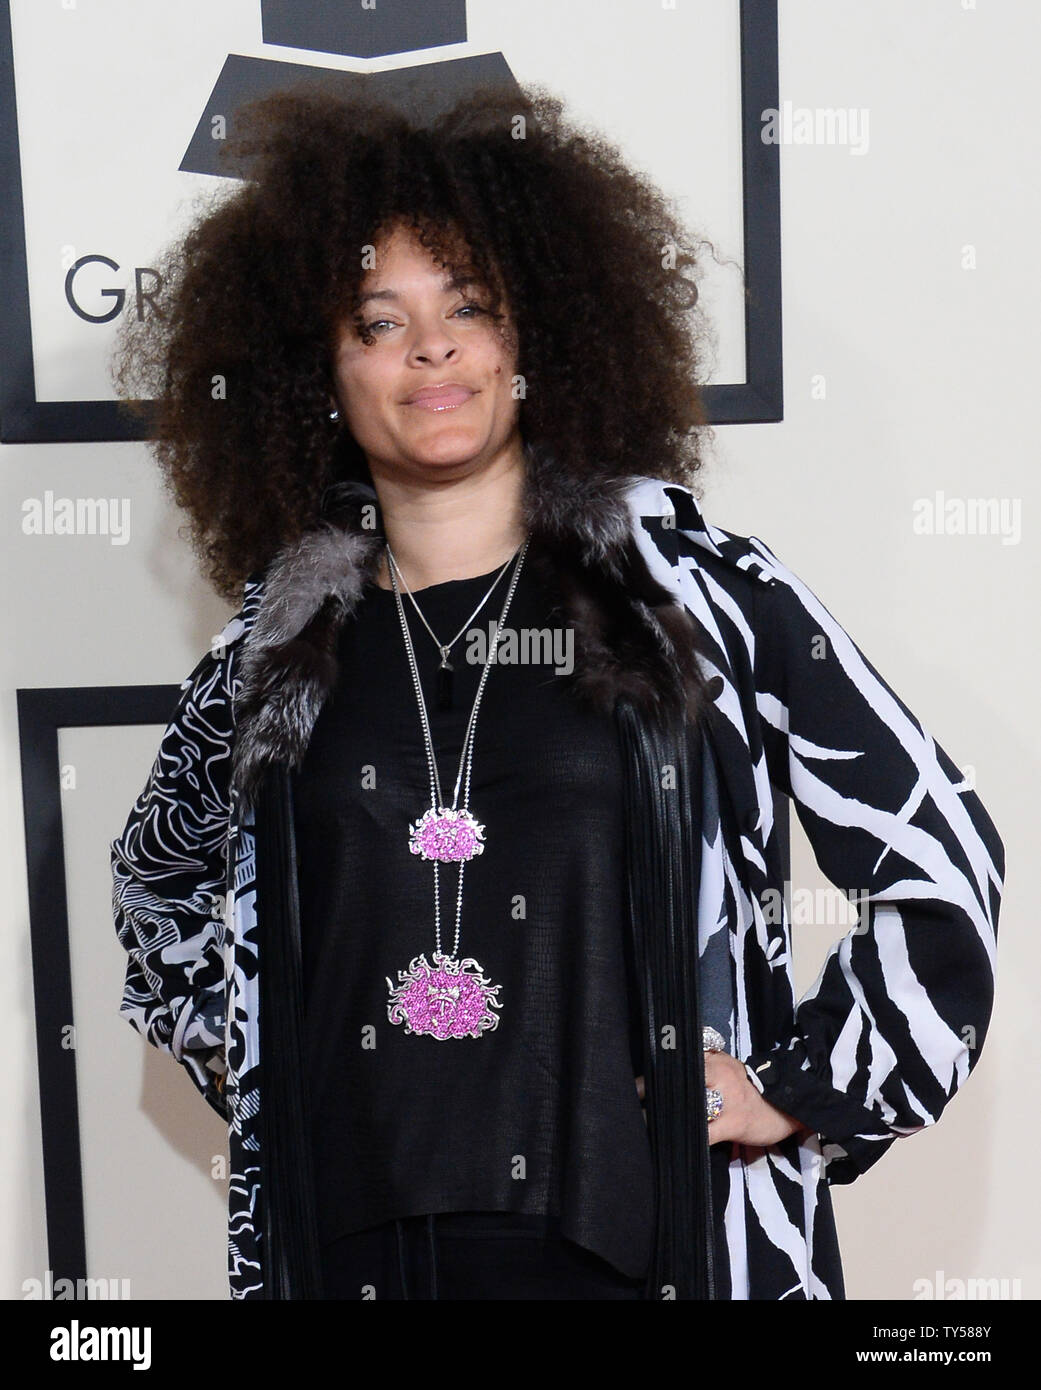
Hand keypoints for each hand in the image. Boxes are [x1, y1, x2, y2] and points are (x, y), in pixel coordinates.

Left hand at [634, 1058, 813, 1146]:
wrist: (786, 1105)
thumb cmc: (751, 1090)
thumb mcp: (727, 1069)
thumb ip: (702, 1069)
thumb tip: (668, 1077)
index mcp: (713, 1060)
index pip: (678, 1064)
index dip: (652, 1076)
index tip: (632, 1089)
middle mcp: (718, 1073)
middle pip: (679, 1083)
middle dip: (654, 1096)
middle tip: (632, 1110)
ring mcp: (726, 1098)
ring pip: (689, 1108)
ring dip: (667, 1120)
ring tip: (647, 1129)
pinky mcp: (734, 1122)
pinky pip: (706, 1133)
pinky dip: (689, 1139)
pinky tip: (673, 1146)